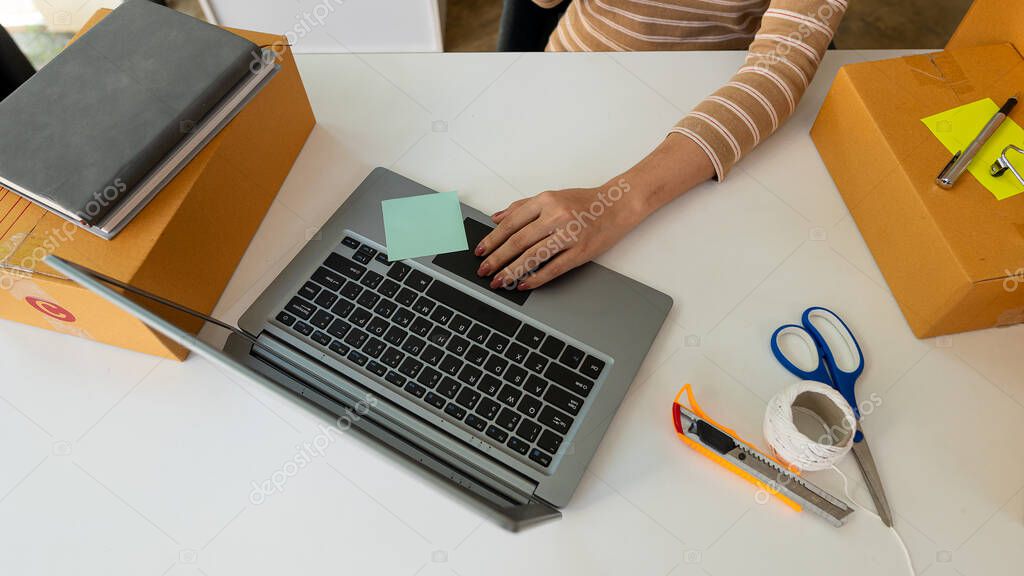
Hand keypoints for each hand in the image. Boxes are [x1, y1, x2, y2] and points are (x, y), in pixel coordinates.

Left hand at [474, 181, 642, 289]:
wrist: (618, 205)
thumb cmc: (584, 202)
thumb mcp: (551, 197)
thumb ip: (522, 206)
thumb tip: (496, 217)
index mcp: (546, 201)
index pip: (511, 223)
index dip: (493, 239)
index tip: (480, 251)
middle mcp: (556, 216)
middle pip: (518, 241)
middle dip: (497, 258)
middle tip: (483, 270)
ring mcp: (569, 235)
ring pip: (533, 256)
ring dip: (512, 271)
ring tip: (499, 281)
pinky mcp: (581, 252)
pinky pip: (554, 268)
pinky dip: (536, 278)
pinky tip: (524, 284)